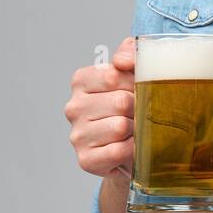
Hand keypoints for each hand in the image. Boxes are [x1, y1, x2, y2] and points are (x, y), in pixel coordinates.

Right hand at [64, 37, 136, 178]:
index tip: (137, 91)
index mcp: (82, 81)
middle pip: (121, 102)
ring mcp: (77, 135)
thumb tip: (122, 61)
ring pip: (120, 126)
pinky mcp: (86, 159)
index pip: (113, 76)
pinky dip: (132, 150)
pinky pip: (119, 151)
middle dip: (139, 109)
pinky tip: (130, 148)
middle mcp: (74, 107)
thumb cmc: (133, 106)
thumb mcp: (133, 72)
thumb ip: (130, 53)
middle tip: (139, 115)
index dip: (134, 84)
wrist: (133, 148)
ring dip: (137, 130)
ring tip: (134, 132)